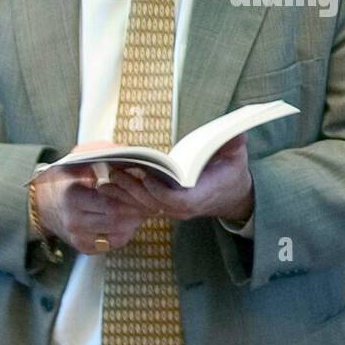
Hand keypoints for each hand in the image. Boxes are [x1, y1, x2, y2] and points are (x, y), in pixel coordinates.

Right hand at [32, 141, 151, 254]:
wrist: (42, 204)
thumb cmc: (65, 179)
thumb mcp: (78, 159)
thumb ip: (102, 151)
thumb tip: (126, 150)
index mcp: (72, 196)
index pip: (111, 203)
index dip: (131, 197)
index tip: (141, 190)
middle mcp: (74, 220)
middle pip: (117, 220)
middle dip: (137, 211)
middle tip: (147, 201)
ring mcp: (78, 237)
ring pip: (118, 235)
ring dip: (134, 222)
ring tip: (138, 209)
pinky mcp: (84, 247)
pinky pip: (113, 244)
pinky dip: (125, 232)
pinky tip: (126, 220)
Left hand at [100, 134, 253, 223]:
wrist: (231, 196)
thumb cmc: (232, 172)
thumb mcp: (237, 156)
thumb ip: (233, 145)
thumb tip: (236, 134)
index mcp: (202, 196)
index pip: (178, 201)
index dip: (161, 191)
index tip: (147, 177)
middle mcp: (185, 208)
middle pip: (155, 203)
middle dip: (134, 190)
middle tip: (115, 173)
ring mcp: (173, 211)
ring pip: (145, 206)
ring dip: (125, 194)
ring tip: (107, 178)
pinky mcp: (164, 208)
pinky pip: (143, 205)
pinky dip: (126, 196)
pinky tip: (109, 185)